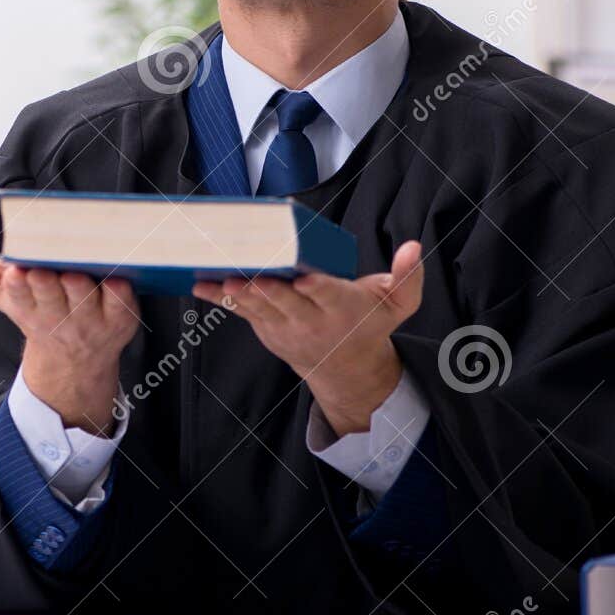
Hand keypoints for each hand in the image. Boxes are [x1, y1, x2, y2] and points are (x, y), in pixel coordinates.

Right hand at [0, 226, 138, 434]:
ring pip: (84, 298)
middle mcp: (57, 315)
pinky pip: (122, 302)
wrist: (74, 357)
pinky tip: (117, 273)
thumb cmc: (36, 310)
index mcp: (25, 305)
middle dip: (48, 281)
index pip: (19, 294)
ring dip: (82, 284)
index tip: (17, 272)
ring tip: (80, 266)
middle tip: (48, 265)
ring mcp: (90, 320)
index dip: (20, 284)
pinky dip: (120, 289)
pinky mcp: (121, 320)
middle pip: (52, 295)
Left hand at [191, 240, 424, 436]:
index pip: (328, 297)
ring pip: (259, 310)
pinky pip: (242, 313)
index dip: (316, 289)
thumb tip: (414, 248)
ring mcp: (285, 329)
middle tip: (250, 278)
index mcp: (343, 310)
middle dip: (268, 292)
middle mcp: (312, 322)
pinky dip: (221, 299)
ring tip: (221, 279)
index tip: (304, 279)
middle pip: (287, 305)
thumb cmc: (369, 324)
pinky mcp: (266, 329)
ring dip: (239, 296)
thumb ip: (407, 276)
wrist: (346, 367)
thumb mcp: (398, 304)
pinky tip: (200, 285)